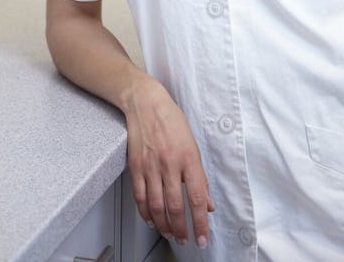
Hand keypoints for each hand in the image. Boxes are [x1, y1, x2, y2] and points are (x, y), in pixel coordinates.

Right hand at [123, 74, 214, 248]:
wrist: (146, 103)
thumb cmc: (171, 121)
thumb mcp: (193, 146)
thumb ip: (200, 177)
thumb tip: (208, 203)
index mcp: (189, 158)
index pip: (198, 198)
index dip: (201, 223)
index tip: (203, 238)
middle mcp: (170, 164)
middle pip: (176, 206)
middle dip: (181, 229)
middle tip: (185, 240)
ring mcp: (151, 165)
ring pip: (157, 205)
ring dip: (164, 225)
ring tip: (169, 233)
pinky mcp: (136, 166)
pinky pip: (140, 196)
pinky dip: (145, 212)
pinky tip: (151, 219)